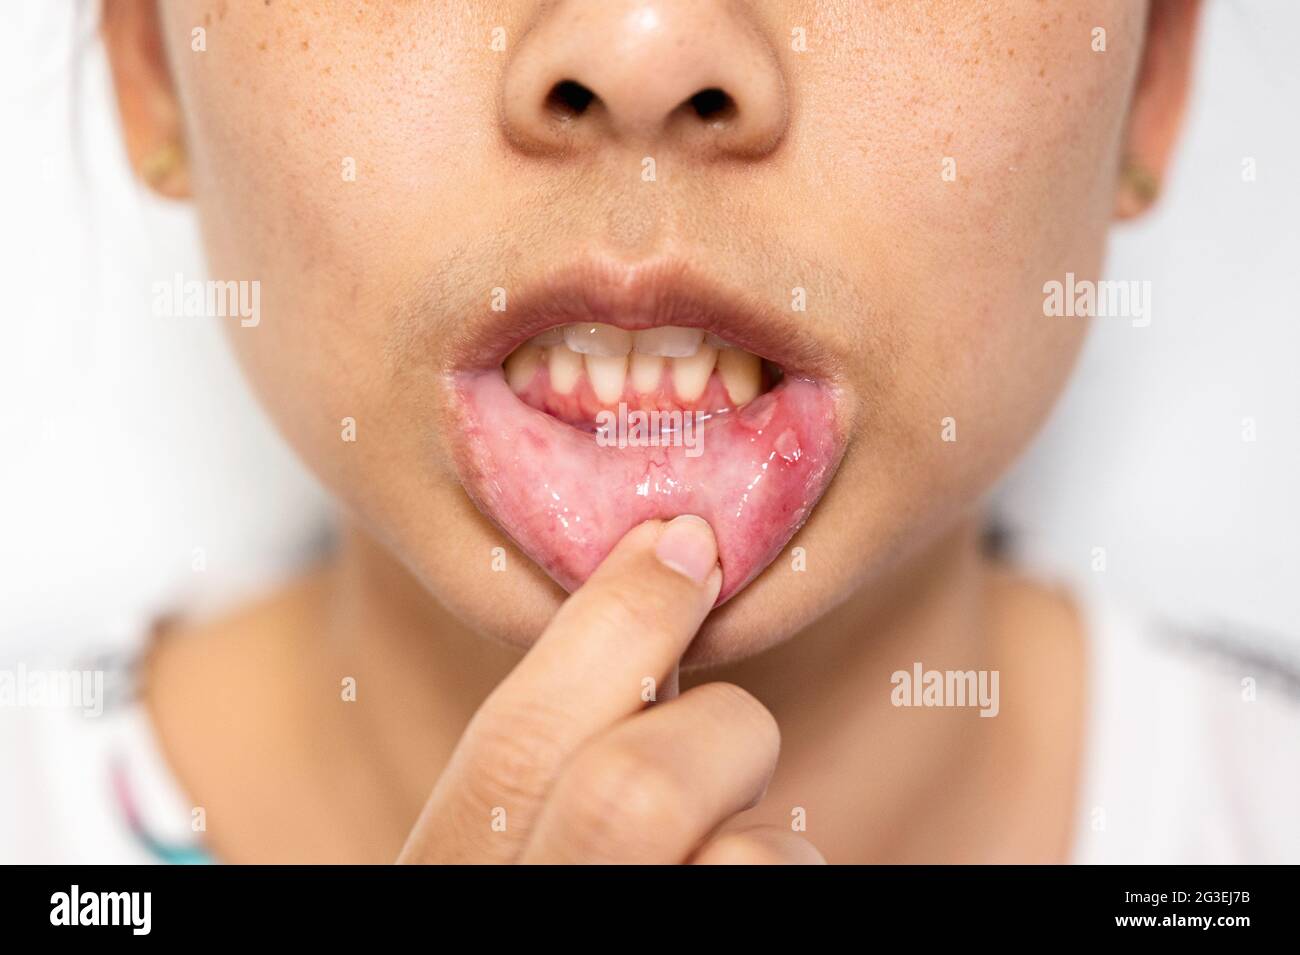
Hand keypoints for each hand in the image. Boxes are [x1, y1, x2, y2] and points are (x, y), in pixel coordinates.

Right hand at [397, 516, 823, 863]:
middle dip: (712, 733)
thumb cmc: (555, 885)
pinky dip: (788, 873)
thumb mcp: (504, 849)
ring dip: (759, 833)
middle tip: (726, 739)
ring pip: (748, 859)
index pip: (515, 745)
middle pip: (633, 792)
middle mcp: (525, 926)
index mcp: (444, 884)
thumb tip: (658, 583)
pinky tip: (740, 891)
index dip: (611, 622)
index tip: (683, 543)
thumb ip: (544, 765)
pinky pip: (788, 889)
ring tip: (716, 856)